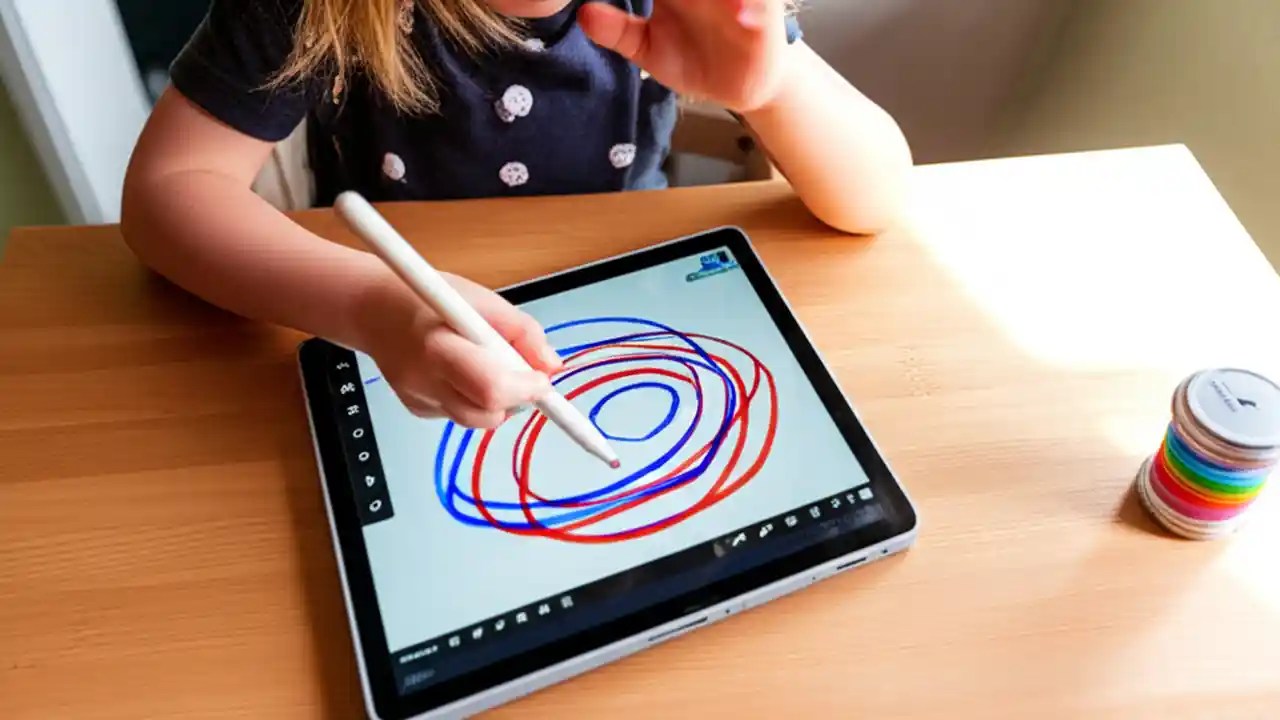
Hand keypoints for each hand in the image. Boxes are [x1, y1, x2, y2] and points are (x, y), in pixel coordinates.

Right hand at [358, 273, 561, 427]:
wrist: (371, 309)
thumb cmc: (423, 299)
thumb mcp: (480, 299)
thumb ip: (521, 331)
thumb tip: (551, 365)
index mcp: (440, 347)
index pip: (491, 388)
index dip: (525, 388)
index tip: (540, 378)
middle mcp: (426, 381)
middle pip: (488, 414)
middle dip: (516, 398)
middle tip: (519, 371)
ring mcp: (420, 400)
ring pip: (478, 420)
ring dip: (496, 400)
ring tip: (486, 363)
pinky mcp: (418, 409)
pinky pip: (461, 414)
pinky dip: (473, 398)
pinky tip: (459, 370)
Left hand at [579, 0, 790, 112]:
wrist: (737, 87)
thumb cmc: (692, 58)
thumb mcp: (649, 49)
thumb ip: (618, 31)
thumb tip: (583, 14)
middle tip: (668, 1)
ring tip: (686, 3)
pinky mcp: (763, 11)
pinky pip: (758, 4)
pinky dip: (746, 6)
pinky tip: (736, 12)